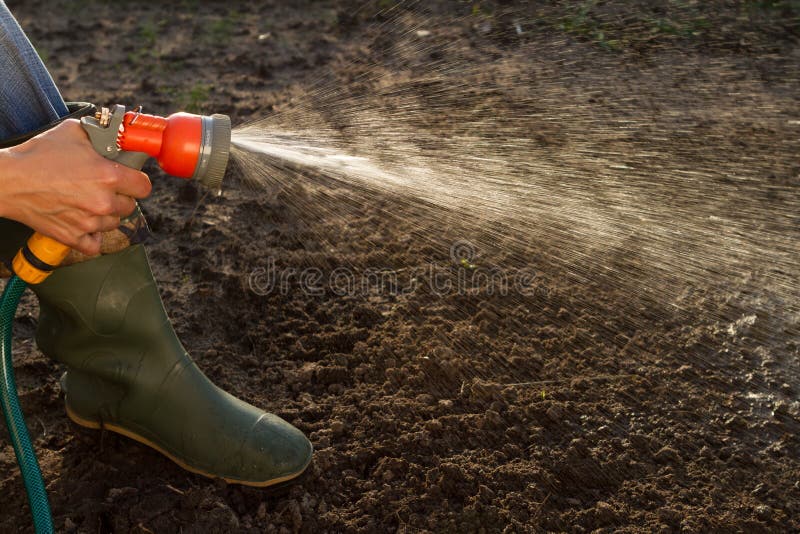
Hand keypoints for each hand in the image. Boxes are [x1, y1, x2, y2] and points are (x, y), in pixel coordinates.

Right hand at [0, 119, 151, 255]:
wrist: (8, 180)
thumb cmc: (38, 155)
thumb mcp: (73, 131)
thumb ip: (101, 134)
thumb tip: (117, 134)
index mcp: (108, 176)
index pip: (144, 186)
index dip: (137, 181)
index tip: (129, 179)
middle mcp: (103, 202)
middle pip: (130, 206)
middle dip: (120, 196)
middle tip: (102, 188)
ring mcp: (88, 222)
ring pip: (114, 223)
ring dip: (106, 215)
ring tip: (87, 202)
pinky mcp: (73, 237)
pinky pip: (96, 244)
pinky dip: (92, 236)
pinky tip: (85, 223)